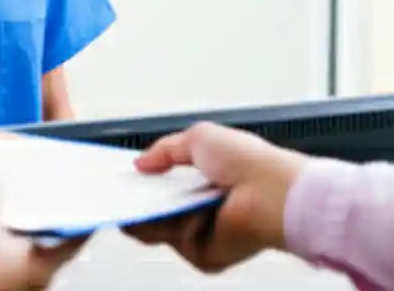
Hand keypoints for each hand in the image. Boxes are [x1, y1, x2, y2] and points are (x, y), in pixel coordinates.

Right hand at [123, 122, 308, 272]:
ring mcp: (202, 232)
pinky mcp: (204, 254)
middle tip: (122, 193)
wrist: (271, 195)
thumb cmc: (249, 162)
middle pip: (154, 211)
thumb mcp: (200, 138)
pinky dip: (170, 231)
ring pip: (157, 230)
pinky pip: (173, 245)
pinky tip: (179, 214)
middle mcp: (202, 208)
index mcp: (205, 180)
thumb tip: (141, 162)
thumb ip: (165, 149)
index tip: (124, 178)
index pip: (164, 185)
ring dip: (151, 214)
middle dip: (137, 201)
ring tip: (147, 200)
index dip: (144, 182)